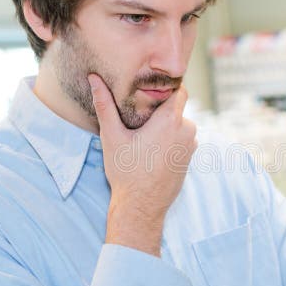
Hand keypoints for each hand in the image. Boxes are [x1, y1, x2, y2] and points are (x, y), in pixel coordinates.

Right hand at [88, 73, 196, 256]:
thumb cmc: (126, 172)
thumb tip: (94, 78)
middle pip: (178, 107)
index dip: (167, 87)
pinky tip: (152, 148)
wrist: (141, 206)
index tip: (150, 89)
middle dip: (162, 108)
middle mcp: (187, 131)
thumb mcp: (112, 136)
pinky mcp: (190, 158)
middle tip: (141, 113)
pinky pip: (182, 139)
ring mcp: (191, 146)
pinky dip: (171, 139)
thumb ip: (105, 105)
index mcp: (171, 121)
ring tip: (144, 132)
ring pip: (180, 123)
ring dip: (166, 125)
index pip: (180, 89)